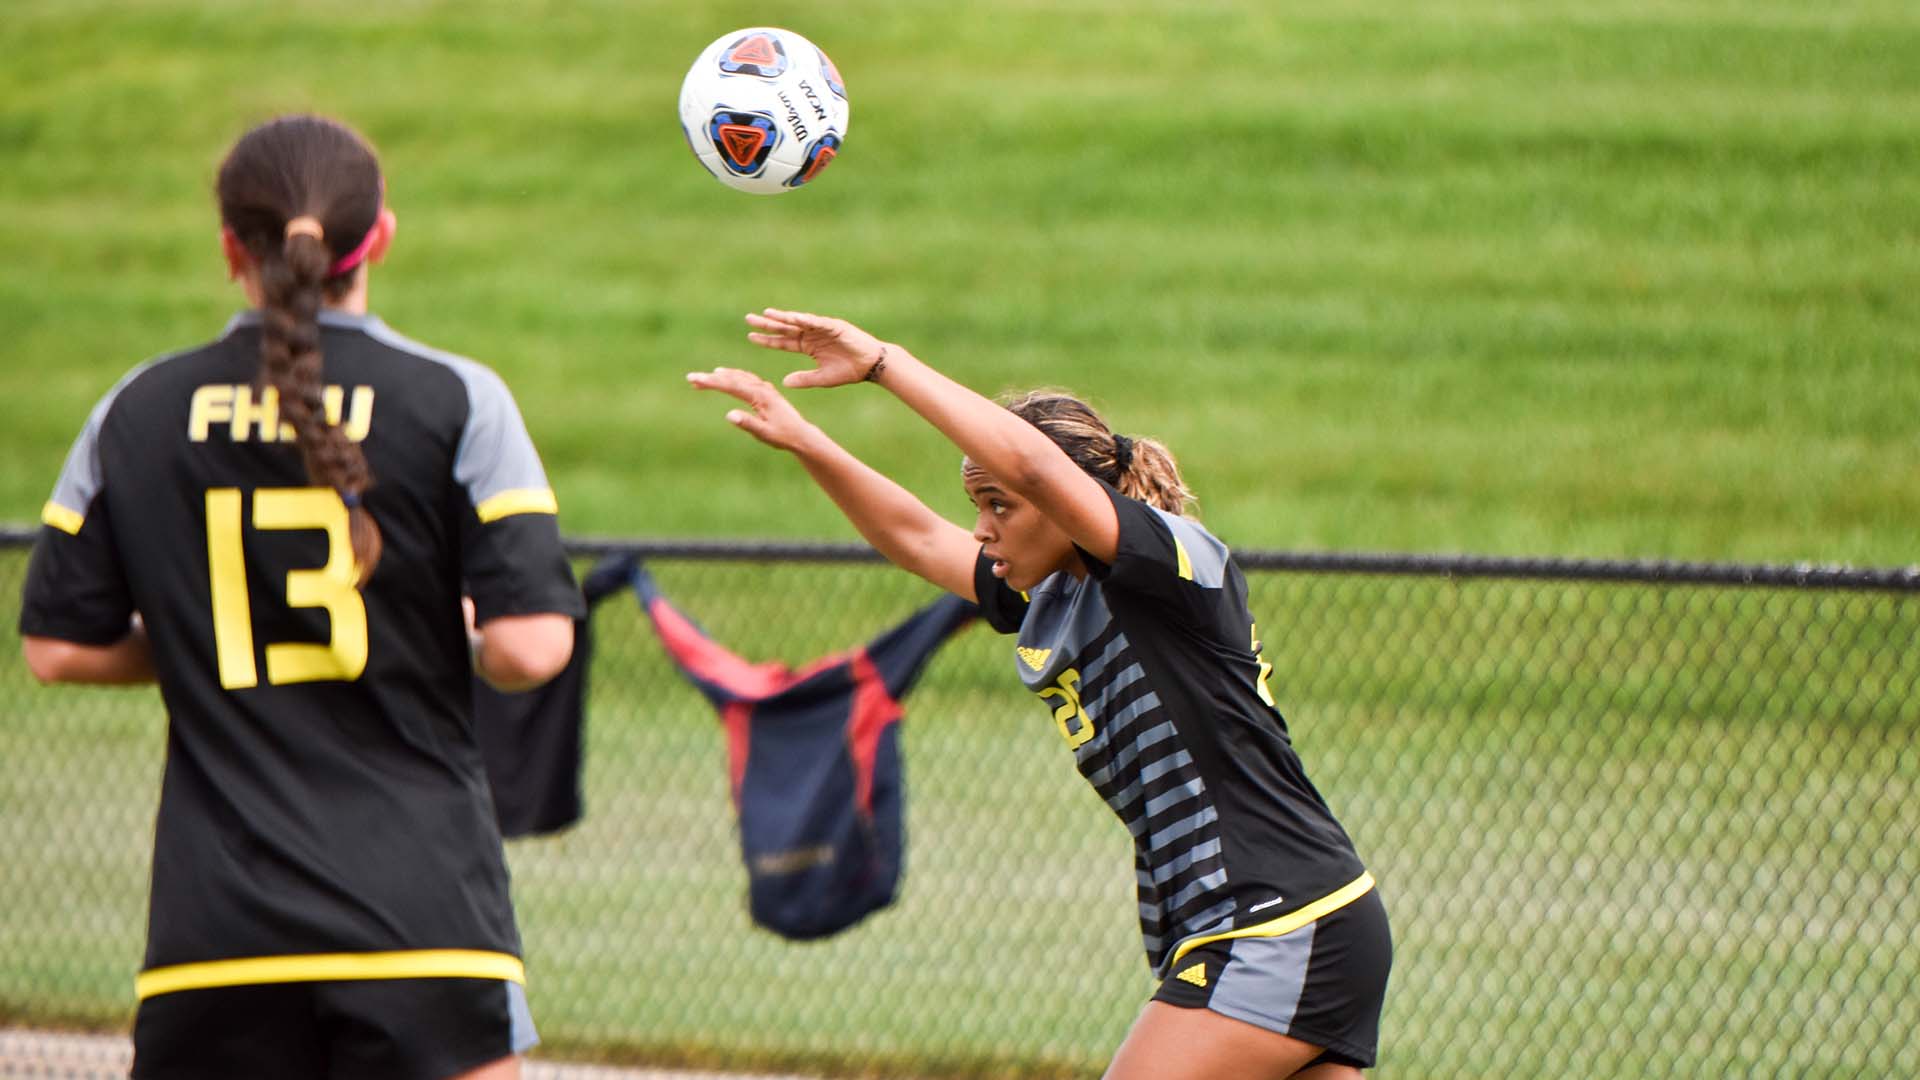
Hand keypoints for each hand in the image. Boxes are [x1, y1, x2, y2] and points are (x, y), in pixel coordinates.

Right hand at [686, 366, 816, 451]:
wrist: (802, 435)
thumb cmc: (783, 437)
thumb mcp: (764, 433)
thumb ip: (747, 423)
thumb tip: (728, 415)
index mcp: (760, 396)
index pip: (730, 385)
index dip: (710, 382)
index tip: (694, 379)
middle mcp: (762, 388)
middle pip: (732, 379)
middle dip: (711, 378)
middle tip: (691, 378)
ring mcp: (765, 388)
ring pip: (739, 377)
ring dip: (721, 376)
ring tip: (704, 378)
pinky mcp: (766, 391)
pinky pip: (746, 379)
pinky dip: (734, 376)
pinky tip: (727, 376)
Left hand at [744, 308, 886, 388]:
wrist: (870, 365)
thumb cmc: (849, 371)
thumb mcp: (822, 378)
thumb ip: (804, 379)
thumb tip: (784, 382)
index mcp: (809, 346)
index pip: (784, 341)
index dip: (768, 340)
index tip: (750, 337)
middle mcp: (812, 335)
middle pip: (785, 328)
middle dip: (768, 324)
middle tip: (749, 319)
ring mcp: (822, 329)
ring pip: (798, 322)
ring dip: (783, 318)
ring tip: (767, 314)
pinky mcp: (835, 326)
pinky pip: (817, 322)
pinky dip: (806, 319)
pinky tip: (792, 318)